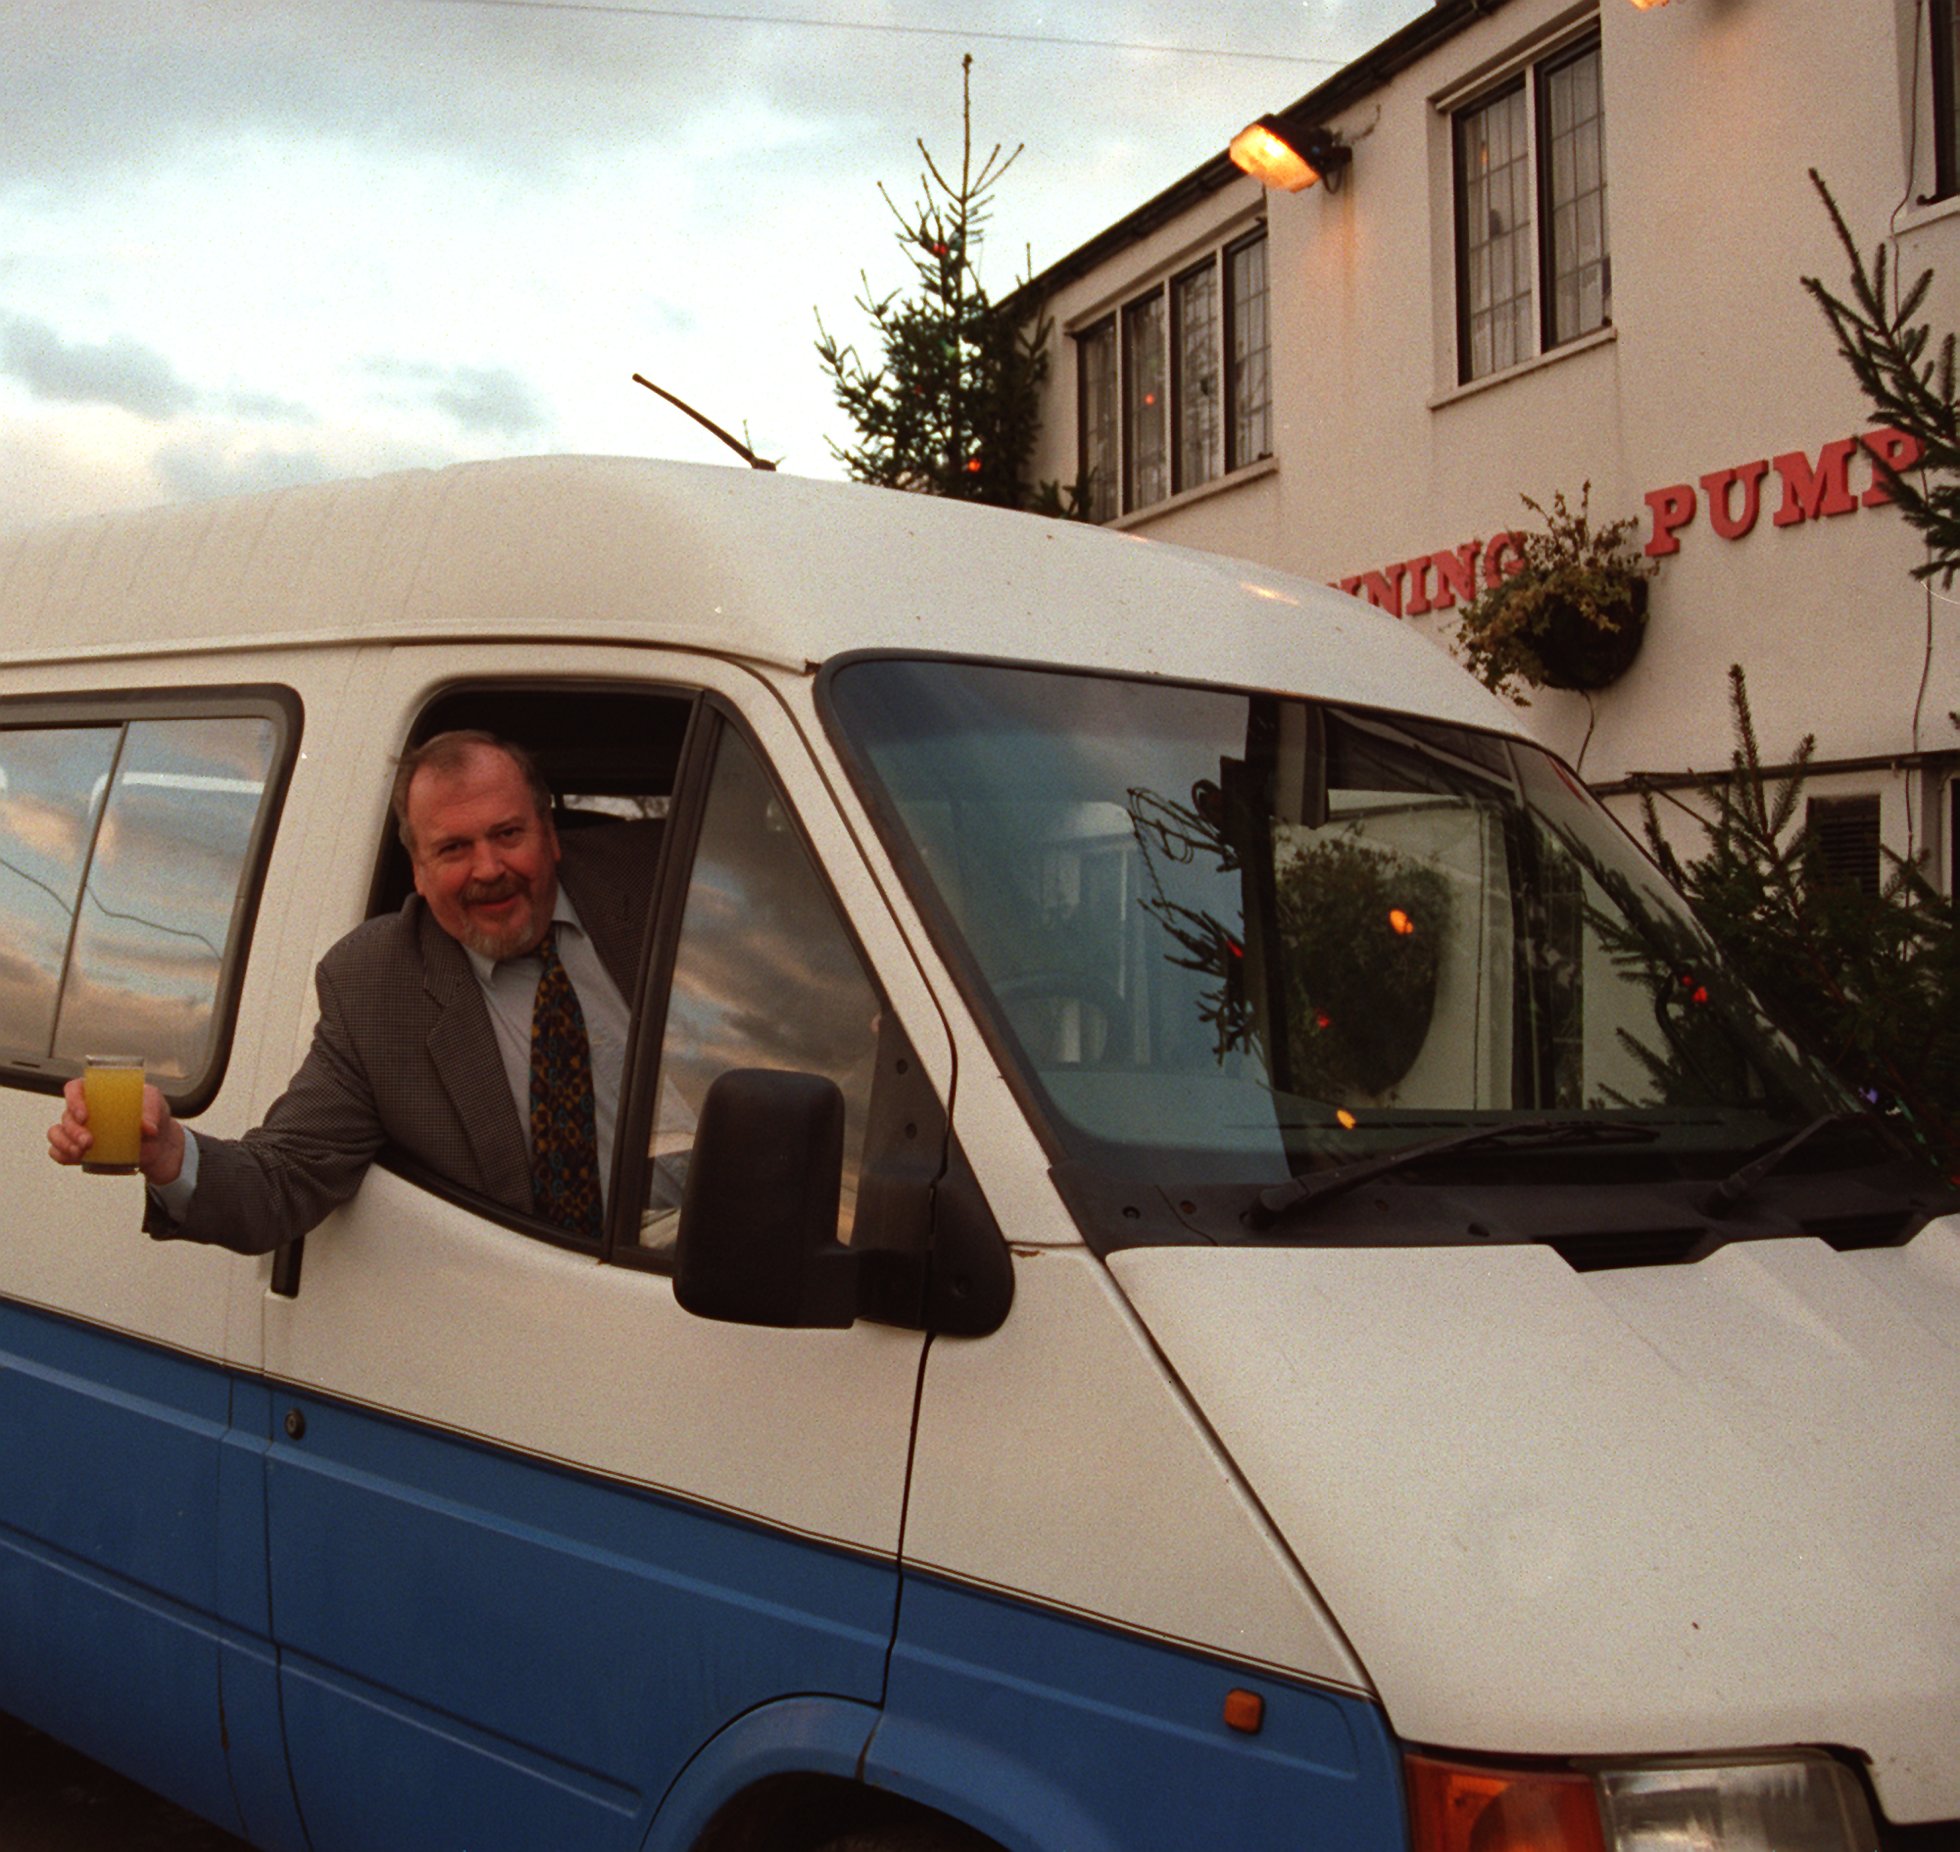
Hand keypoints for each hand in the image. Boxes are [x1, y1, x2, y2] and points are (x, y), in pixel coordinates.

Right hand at [47, 1079, 185, 1186]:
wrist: (159, 1144)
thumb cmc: (152, 1115)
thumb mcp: (156, 1104)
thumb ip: (151, 1111)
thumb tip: (148, 1128)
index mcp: (97, 1092)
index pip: (75, 1089)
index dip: (73, 1099)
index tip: (85, 1115)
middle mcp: (83, 1110)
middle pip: (66, 1115)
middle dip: (73, 1130)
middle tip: (89, 1142)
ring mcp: (79, 1131)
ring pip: (57, 1133)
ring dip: (63, 1143)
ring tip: (81, 1152)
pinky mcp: (80, 1150)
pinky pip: (58, 1152)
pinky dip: (61, 1155)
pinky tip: (74, 1158)